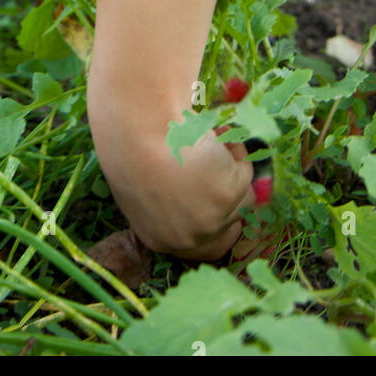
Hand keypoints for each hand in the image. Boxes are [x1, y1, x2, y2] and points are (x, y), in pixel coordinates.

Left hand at [90, 115, 255, 263]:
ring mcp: (208, 222)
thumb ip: (174, 198)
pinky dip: (233, 149)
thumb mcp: (147, 181)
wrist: (137, 126)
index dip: (224, 228)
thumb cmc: (132, 143)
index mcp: (159, 238)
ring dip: (232, 167)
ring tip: (209, 138)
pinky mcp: (227, 197)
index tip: (233, 208)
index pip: (206, 249)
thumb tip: (201, 190)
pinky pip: (244, 172)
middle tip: (229, 164)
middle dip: (234, 195)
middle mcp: (185, 240)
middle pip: (230, 224)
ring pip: (244, 197)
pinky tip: (212, 134)